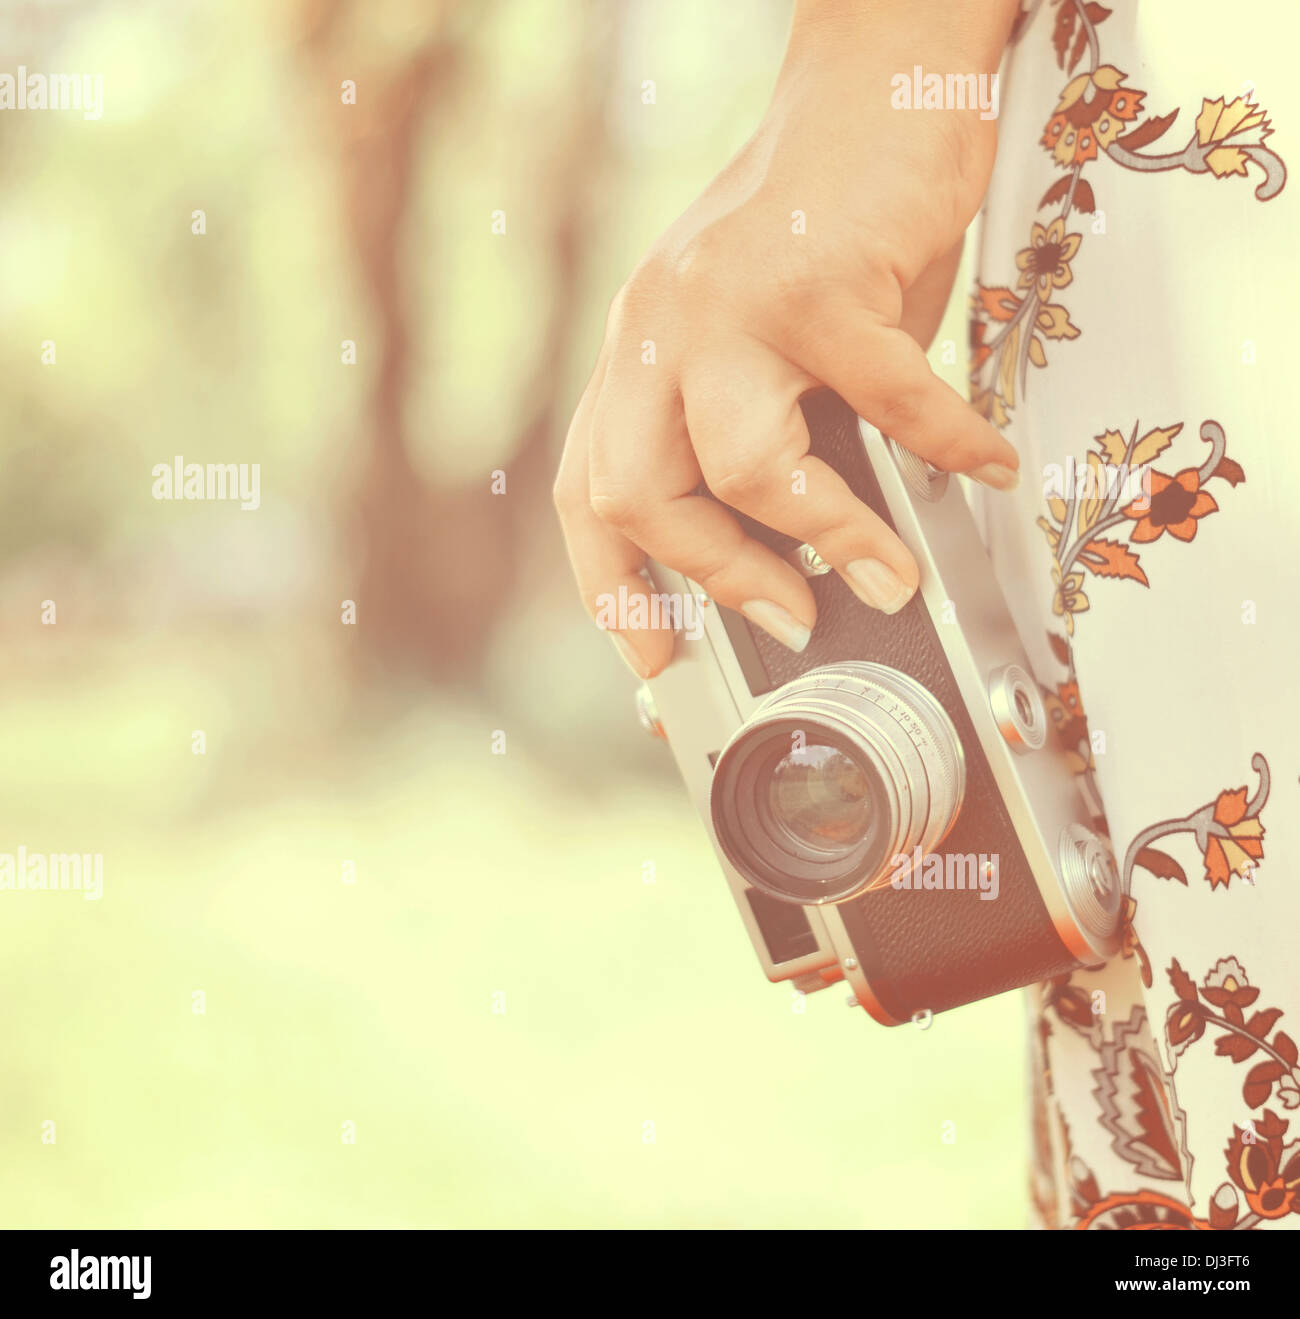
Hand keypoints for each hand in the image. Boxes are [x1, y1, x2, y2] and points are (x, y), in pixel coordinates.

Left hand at [555, 0, 1021, 677]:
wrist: (870, 81)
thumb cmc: (819, 228)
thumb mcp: (756, 340)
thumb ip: (756, 430)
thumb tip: (804, 553)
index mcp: (637, 353)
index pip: (588, 492)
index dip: (614, 587)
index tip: (656, 656)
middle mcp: (659, 329)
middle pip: (642, 497)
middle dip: (718, 581)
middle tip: (789, 619)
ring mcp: (729, 302)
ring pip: (747, 468)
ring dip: (827, 540)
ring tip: (888, 575)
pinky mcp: (816, 278)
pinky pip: (888, 399)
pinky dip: (948, 446)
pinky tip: (984, 466)